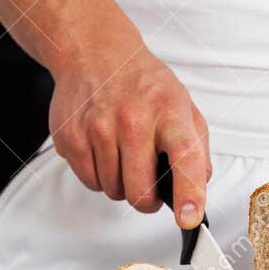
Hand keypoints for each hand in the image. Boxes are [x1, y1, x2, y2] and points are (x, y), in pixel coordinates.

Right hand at [48, 36, 209, 228]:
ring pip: (112, 191)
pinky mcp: (71, 137)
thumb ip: (196, 146)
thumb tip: (198, 185)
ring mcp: (97, 128)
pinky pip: (90, 182)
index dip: (189, 193)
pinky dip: (99, 176)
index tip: (189, 217)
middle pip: (140, 191)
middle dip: (147, 200)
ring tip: (122, 153)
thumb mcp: (182, 104)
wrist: (94, 52)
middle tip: (148, 187)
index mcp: (169, 111)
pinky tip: (103, 150)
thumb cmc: (142, 83)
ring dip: (120, 184)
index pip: (184, 157)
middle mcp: (133, 119)